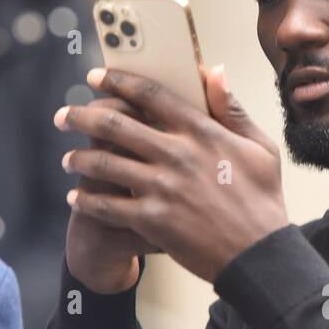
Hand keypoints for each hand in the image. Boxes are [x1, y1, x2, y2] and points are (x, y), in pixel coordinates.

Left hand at [55, 66, 288, 285]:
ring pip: (103, 164)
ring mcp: (162, 188)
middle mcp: (177, 154)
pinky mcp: (152, 220)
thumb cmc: (264, 202)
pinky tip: (76, 197)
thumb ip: (233, 110)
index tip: (97, 78)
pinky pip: (106, 206)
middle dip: (81, 117)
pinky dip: (86, 200)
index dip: (118, 82)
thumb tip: (214, 72)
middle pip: (114, 124)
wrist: (259, 256)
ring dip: (77, 159)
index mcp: (202, 132)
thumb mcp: (261, 149)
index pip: (149, 95)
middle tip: (65, 116)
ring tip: (68, 160)